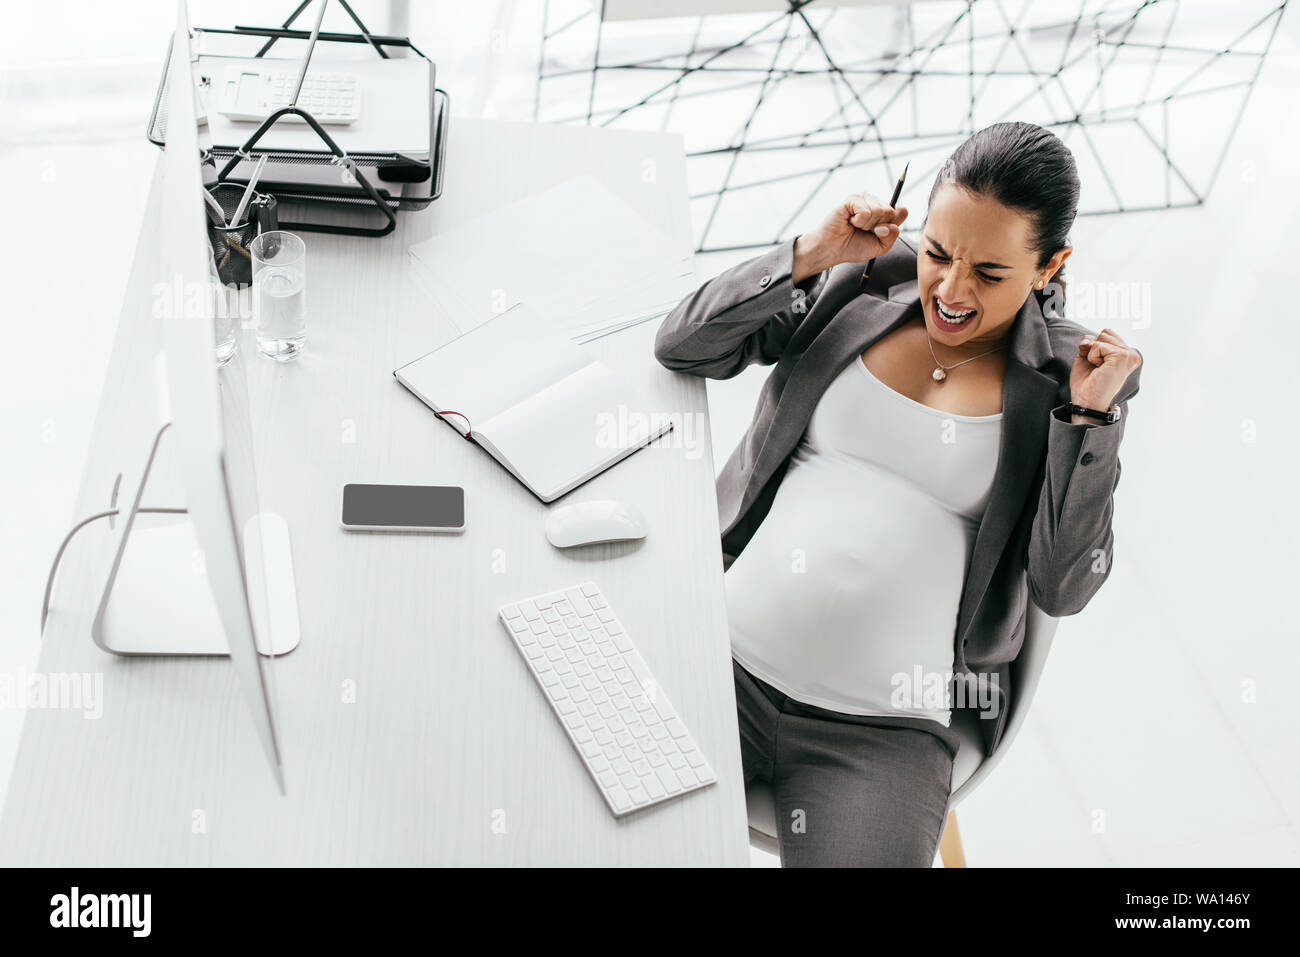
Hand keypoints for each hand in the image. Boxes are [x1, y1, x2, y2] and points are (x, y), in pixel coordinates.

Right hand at [793, 193, 908, 282]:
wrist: (831, 250)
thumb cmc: (853, 247)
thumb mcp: (880, 246)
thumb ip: (892, 235)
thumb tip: (888, 223)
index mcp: (884, 212)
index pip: (902, 211)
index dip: (892, 226)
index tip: (879, 234)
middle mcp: (875, 202)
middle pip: (891, 211)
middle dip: (878, 227)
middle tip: (863, 231)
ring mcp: (864, 198)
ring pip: (879, 210)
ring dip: (867, 225)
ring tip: (855, 226)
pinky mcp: (852, 198)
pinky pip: (866, 211)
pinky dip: (859, 221)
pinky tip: (849, 221)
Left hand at [1070, 328, 1141, 412]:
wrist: (1087, 401)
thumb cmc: (1087, 383)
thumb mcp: (1087, 357)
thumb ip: (1090, 342)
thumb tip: (1088, 339)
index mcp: (1126, 354)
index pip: (1107, 333)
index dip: (1094, 346)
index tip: (1096, 364)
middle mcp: (1131, 354)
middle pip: (1105, 332)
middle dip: (1094, 348)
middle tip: (1097, 367)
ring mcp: (1129, 355)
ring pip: (1102, 336)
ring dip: (1093, 352)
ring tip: (1099, 368)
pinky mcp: (1122, 357)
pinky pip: (1098, 345)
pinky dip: (1092, 357)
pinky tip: (1099, 370)